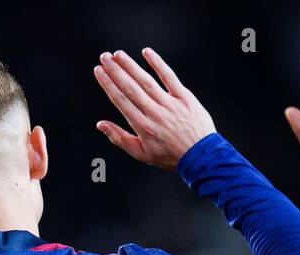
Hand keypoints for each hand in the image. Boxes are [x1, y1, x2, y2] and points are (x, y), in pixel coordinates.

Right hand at [94, 48, 214, 169]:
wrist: (201, 157)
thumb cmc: (170, 156)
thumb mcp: (142, 154)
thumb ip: (120, 138)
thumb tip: (100, 124)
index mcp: (142, 126)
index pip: (120, 100)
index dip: (108, 84)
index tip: (98, 71)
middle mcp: (154, 113)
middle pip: (131, 88)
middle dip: (115, 71)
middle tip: (104, 57)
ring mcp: (170, 104)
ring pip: (146, 81)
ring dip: (131, 66)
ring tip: (118, 54)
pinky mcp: (185, 98)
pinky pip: (169, 77)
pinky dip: (158, 63)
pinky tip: (146, 52)